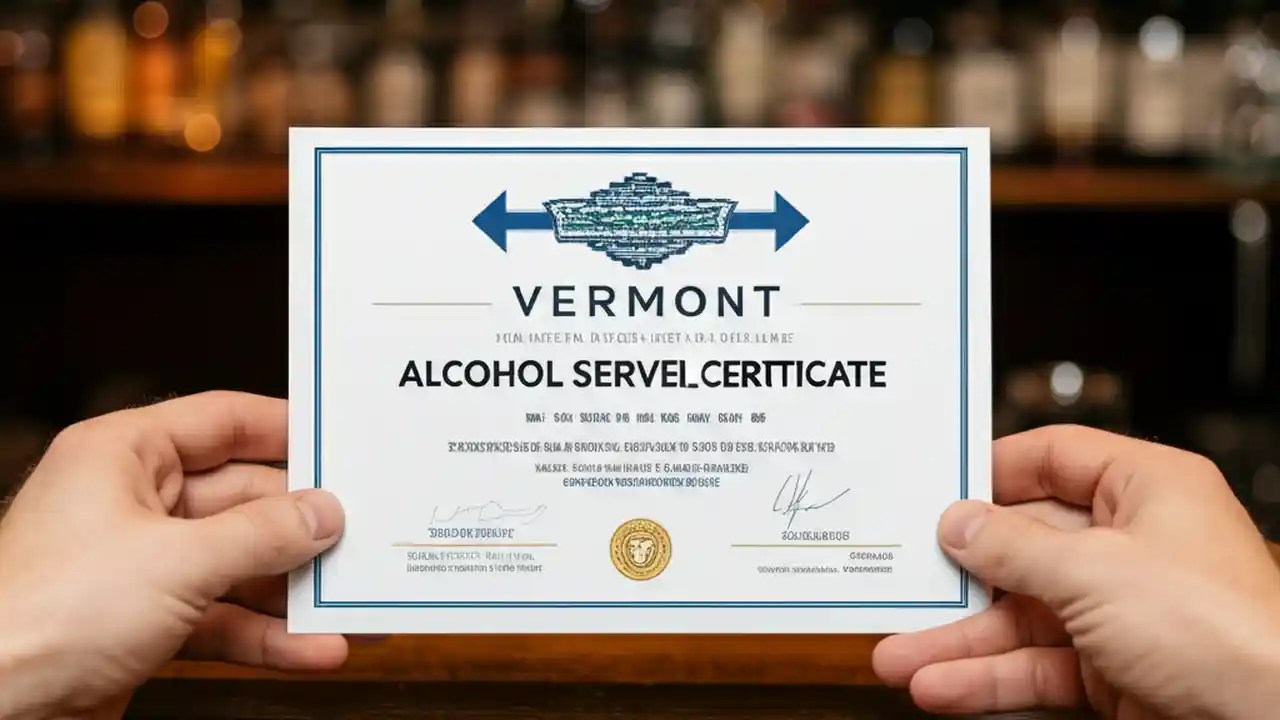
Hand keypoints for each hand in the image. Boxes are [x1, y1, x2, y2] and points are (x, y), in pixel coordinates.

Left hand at [0, 392, 346, 719]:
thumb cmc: (45, 614)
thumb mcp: (178, 561)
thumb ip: (262, 535)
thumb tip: (323, 513)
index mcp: (123, 455)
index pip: (223, 422)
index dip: (286, 430)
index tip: (343, 443)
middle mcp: (130, 503)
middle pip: (241, 500)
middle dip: (301, 528)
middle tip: (361, 537)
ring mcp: (138, 566)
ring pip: (236, 565)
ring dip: (291, 591)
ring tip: (348, 603)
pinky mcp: (142, 622)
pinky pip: (220, 617)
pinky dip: (264, 634)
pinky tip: (310, 648)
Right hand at [873, 425, 1279, 719]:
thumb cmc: (1223, 629)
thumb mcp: (1095, 572)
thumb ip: (1015, 546)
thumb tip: (960, 523)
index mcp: (1146, 489)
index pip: (1053, 458)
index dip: (991, 472)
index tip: (933, 492)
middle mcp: (1134, 544)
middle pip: (1025, 547)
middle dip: (959, 578)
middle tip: (900, 585)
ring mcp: (1125, 610)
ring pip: (1023, 617)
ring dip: (961, 640)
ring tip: (901, 659)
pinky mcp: (1119, 669)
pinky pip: (1039, 665)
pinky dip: (992, 678)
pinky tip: (944, 689)